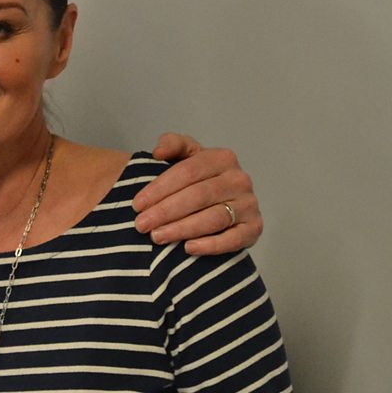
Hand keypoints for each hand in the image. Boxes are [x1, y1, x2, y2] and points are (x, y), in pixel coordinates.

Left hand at [132, 132, 261, 255]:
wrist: (221, 200)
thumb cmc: (197, 178)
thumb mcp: (185, 155)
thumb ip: (172, 144)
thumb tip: (159, 152)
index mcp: (222, 158)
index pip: (187, 172)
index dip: (159, 188)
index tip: (137, 204)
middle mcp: (239, 179)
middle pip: (197, 196)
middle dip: (165, 211)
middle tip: (141, 225)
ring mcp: (249, 205)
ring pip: (213, 218)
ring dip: (182, 229)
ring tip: (157, 237)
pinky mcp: (254, 228)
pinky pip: (234, 239)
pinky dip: (211, 245)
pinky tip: (188, 248)